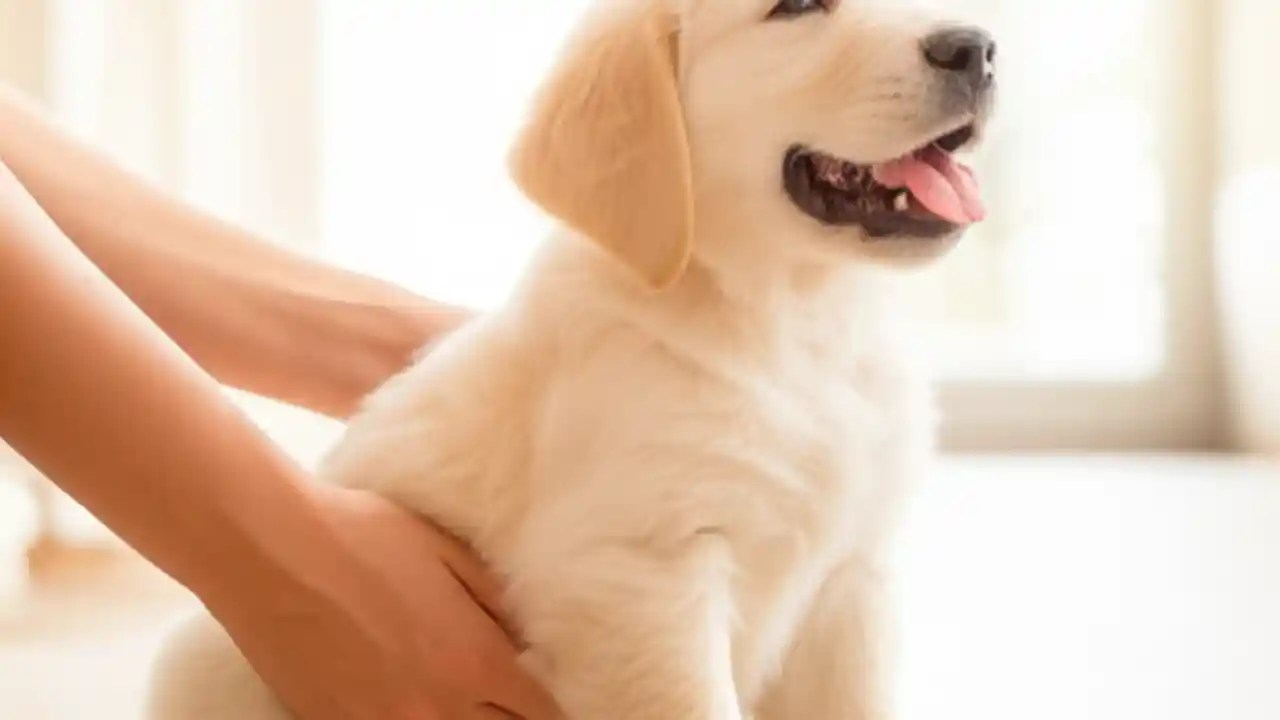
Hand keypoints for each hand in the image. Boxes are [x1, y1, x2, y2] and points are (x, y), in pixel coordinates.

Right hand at [207, 486, 557, 719]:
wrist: (269, 548)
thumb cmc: (362, 535)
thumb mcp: (448, 552)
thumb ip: (495, 601)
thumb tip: (522, 637)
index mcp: (474, 660)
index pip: (538, 713)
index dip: (546, 709)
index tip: (542, 699)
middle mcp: (435, 707)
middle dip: (507, 719)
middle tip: (502, 699)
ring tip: (453, 699)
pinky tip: (405, 702)